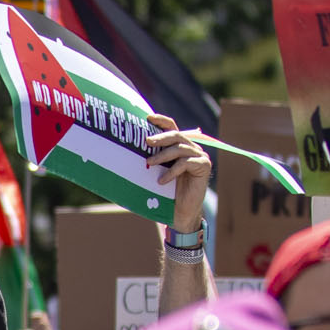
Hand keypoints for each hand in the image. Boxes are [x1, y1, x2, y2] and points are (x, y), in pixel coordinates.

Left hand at [146, 115, 212, 234]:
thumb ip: (150, 159)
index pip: (172, 127)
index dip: (161, 120)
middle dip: (160, 137)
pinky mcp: (204, 166)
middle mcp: (191, 148)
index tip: (147, 117)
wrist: (179, 212)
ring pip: (180, 148)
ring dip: (162, 156)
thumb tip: (126, 148)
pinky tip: (161, 181)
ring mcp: (199, 156)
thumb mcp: (154, 172)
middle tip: (147, 141)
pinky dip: (172, 171)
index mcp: (179, 146)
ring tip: (149, 164)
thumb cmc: (164, 192)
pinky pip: (186, 163)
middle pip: (176, 135)